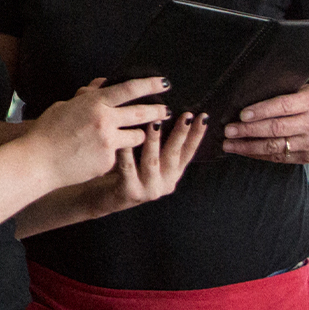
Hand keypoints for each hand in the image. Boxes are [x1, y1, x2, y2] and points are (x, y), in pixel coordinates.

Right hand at [26, 76, 170, 188]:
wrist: (39, 162)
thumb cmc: (47, 131)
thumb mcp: (65, 106)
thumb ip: (87, 95)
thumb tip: (103, 83)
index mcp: (94, 103)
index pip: (129, 89)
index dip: (149, 85)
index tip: (164, 83)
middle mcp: (105, 121)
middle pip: (142, 114)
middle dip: (158, 111)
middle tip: (167, 111)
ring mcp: (108, 143)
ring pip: (137, 137)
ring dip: (137, 137)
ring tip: (133, 138)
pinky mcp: (108, 162)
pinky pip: (119, 156)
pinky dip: (114, 155)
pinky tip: (99, 156)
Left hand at [84, 111, 208, 216]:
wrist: (105, 198)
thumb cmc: (127, 170)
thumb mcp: (148, 158)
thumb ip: (159, 142)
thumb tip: (165, 110)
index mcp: (172, 173)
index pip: (188, 152)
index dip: (197, 135)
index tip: (203, 116)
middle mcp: (165, 182)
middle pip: (174, 154)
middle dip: (181, 134)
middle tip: (186, 115)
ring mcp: (149, 189)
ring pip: (152, 161)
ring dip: (154, 140)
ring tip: (155, 122)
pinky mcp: (130, 192)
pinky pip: (127, 168)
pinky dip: (127, 152)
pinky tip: (125, 139)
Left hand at [221, 83, 308, 163]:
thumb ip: (287, 93)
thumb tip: (251, 91)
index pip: (282, 107)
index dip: (261, 111)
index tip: (241, 114)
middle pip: (275, 129)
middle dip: (248, 131)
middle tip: (228, 131)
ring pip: (275, 147)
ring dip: (249, 147)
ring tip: (229, 144)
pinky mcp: (308, 157)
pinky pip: (279, 158)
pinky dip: (259, 155)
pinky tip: (244, 151)